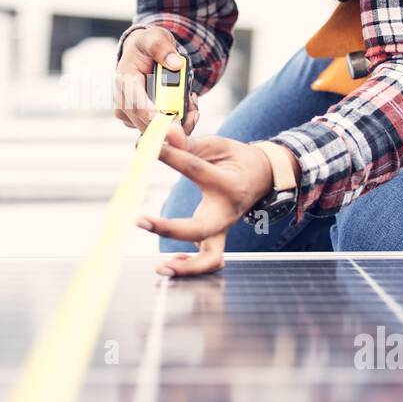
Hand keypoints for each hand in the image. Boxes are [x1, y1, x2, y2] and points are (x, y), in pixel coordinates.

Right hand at [114, 27, 199, 141]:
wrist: (142, 53)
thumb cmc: (147, 46)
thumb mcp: (156, 37)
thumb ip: (163, 48)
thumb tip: (175, 64)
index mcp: (125, 80)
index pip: (135, 103)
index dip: (151, 115)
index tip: (170, 120)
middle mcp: (123, 99)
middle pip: (145, 122)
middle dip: (172, 122)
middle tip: (195, 112)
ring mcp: (129, 112)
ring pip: (153, 129)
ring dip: (176, 122)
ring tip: (191, 102)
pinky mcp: (137, 119)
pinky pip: (157, 128)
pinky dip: (174, 122)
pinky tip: (184, 107)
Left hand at [137, 131, 273, 276]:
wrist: (263, 177)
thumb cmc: (235, 159)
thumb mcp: (216, 146)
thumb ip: (188, 144)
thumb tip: (164, 134)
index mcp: (228, 184)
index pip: (194, 170)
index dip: (169, 157)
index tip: (148, 148)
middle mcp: (227, 212)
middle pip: (200, 230)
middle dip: (168, 229)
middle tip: (139, 220)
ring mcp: (223, 229)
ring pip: (211, 259)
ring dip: (186, 268)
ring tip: (160, 267)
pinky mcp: (217, 239)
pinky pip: (208, 261)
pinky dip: (190, 267)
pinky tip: (169, 263)